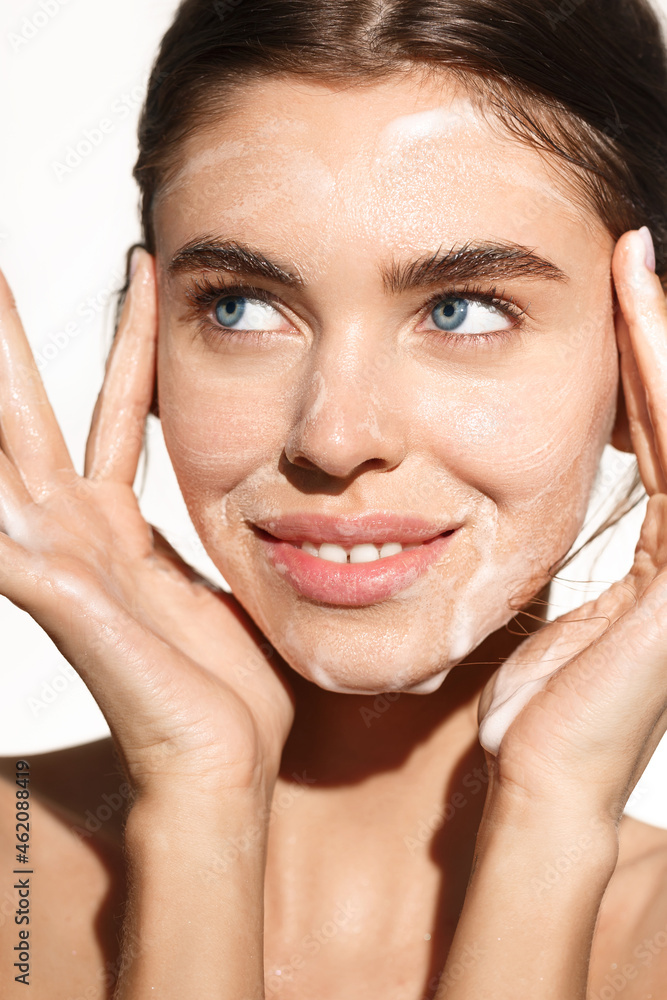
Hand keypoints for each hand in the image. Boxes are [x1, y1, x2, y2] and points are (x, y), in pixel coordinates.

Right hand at [0, 251, 293, 798]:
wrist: (223, 764)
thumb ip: (217, 526)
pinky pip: (8, 544)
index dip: (131, 337)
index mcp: (120, 526)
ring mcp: (65, 566)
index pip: (123, 406)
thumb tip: (255, 489)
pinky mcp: (69, 602)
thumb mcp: (225, 578)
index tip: (144, 261)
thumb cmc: (229, 683)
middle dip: (11, 340)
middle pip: (33, 415)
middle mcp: (81, 535)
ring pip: (9, 458)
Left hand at [477, 228, 666, 822]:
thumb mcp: (536, 629)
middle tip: (630, 253)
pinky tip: (637, 314)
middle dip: (660, 338)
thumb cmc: (531, 715)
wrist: (541, 777)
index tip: (609, 299)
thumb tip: (494, 553)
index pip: (654, 442)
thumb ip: (542, 588)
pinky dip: (659, 379)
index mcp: (659, 557)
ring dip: (662, 342)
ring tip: (633, 261)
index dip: (641, 370)